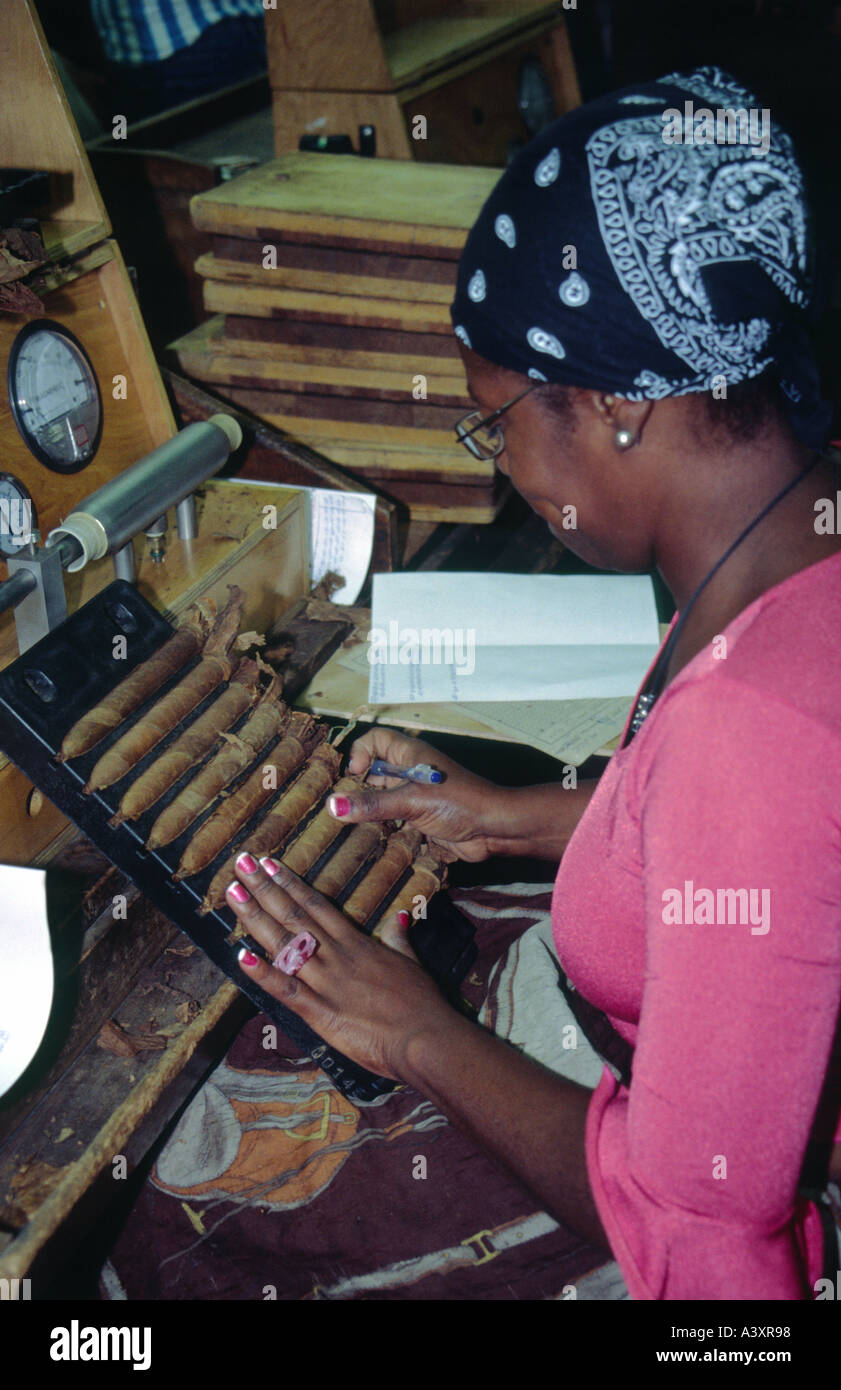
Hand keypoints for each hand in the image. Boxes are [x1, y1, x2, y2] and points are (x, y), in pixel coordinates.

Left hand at [228, 852, 455, 1079]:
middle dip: (265, 888)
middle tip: (241, 863)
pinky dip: (263, 974)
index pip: (317, 906)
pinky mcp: (321, 1012)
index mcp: (357, 944)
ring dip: (256, 918)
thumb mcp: (411, 962)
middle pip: (294, 916)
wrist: (427, 1038)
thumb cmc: (422, 1004)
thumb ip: (399, 937)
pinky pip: (287, 990)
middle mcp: (337, 956)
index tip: (269, 864)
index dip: (290, 883)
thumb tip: (399, 916)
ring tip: (234, 893)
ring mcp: (327, 983)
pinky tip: (241, 956)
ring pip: (285, 945)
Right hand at [334, 727, 508, 861]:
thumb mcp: (411, 801)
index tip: (354, 775)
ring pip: (382, 800)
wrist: (494, 829)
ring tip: (355, 830)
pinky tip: (377, 843)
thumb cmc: (460, 803)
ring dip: (370, 814)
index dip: (359, 752)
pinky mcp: (421, 820)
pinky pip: (394, 822)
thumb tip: (333, 805)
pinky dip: (384, 831)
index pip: (374, 740)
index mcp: (409, 755)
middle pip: (373, 773)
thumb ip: (372, 804)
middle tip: (345, 810)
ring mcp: (416, 797)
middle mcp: (410, 773)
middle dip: (358, 789)